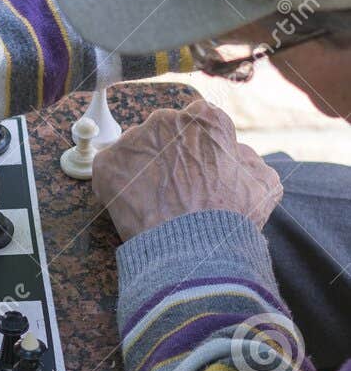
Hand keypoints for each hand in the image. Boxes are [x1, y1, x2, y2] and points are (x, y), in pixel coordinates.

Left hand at [92, 98, 282, 240]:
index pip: (198, 123)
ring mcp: (134, 139)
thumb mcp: (262, 186)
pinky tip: (135, 208)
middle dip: (167, 156)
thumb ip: (250, 161)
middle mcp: (167, 120)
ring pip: (135, 151)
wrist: (194, 250)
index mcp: (204, 119)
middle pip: (163, 133)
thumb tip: (238, 155)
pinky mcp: (108, 164)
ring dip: (141, 170)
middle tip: (174, 190)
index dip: (198, 149)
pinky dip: (118, 187)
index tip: (198, 171)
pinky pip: (110, 171)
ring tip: (155, 203)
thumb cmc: (231, 218)